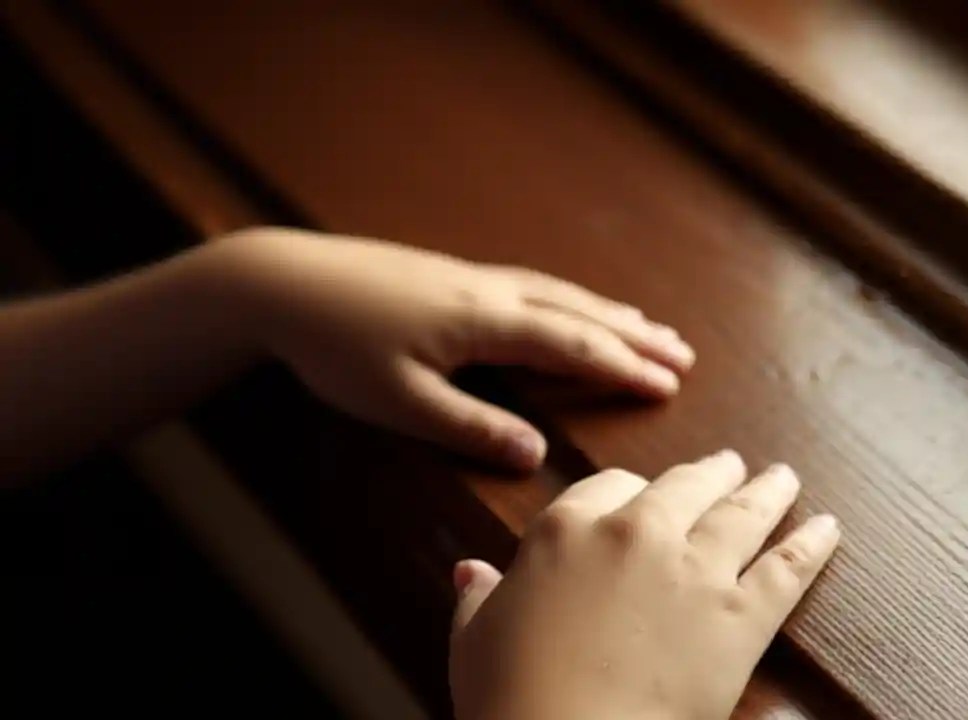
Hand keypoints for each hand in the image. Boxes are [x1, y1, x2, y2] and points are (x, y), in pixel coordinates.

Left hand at [209, 228, 694, 468]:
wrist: (281, 280)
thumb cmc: (334, 347)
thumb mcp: (398, 401)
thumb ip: (469, 427)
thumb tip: (535, 455)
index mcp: (484, 323)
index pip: (572, 345)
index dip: (624, 366)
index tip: (669, 384)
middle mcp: (490, 291)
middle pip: (578, 312)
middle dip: (634, 335)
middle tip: (683, 353)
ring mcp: (471, 276)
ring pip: (559, 292)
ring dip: (608, 312)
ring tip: (646, 325)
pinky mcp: (451, 274)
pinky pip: (533, 283)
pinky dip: (570, 298)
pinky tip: (568, 305)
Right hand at [449, 451, 839, 719]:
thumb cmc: (509, 702)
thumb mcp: (473, 641)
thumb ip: (480, 597)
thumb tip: (471, 571)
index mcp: (567, 530)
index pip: (607, 486)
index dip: (629, 490)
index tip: (644, 495)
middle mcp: (635, 534)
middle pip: (683, 486)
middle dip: (710, 473)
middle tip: (729, 464)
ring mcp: (695, 572)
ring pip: (741, 514)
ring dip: (767, 491)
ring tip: (784, 477)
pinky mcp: (742, 619)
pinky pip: (787, 569)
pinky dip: (813, 544)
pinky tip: (830, 527)